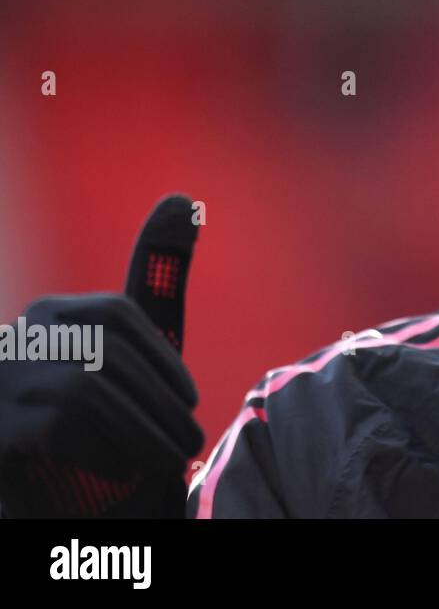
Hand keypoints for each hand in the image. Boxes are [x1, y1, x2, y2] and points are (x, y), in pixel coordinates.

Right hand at [0, 194, 203, 516]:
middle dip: (159, 405)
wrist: (22, 469)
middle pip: (106, 357)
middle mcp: (21, 335)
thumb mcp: (116, 347)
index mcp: (55, 312)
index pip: (116, 316)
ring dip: (141, 431)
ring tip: (169, 459)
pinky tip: (126, 469)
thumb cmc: (82, 402)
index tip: (190, 400)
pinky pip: (58, 429)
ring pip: (86, 392)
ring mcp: (1, 379)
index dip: (162, 360)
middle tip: (190, 443)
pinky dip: (105, 450)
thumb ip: (153, 279)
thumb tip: (186, 199)